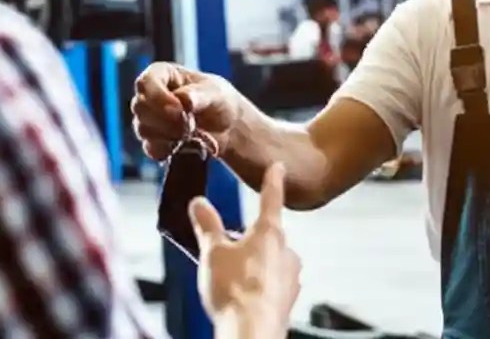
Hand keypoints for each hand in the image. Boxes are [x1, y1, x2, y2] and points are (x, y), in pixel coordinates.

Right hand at [132, 61, 241, 160]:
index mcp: (162, 74)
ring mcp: (149, 119)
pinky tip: (183, 146)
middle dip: (165, 119)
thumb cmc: (219, 100)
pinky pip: (150, 148)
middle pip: (140, 107)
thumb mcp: (216, 92)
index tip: (180, 109)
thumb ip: (200, 95)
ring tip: (190, 134)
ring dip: (168, 135)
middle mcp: (151, 95)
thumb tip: (184, 99)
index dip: (158, 97)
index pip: (145, 82)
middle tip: (189, 125)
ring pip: (142, 129)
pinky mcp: (153, 140)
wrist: (226, 126)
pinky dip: (167, 149)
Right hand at [191, 163, 301, 335]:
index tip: (277, 167)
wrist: (252, 331)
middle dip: (250, 239)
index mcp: (269, 232)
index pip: (271, 198)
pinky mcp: (289, 299)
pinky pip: (273, 284)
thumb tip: (198, 202)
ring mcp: (291, 276)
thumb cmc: (233, 289)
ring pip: (272, 261)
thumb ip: (207, 226)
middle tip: (227, 250)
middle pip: (268, 235)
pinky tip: (243, 296)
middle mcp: (286, 251)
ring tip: (231, 279)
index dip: (272, 180)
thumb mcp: (213, 252)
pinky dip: (259, 285)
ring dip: (254, 264)